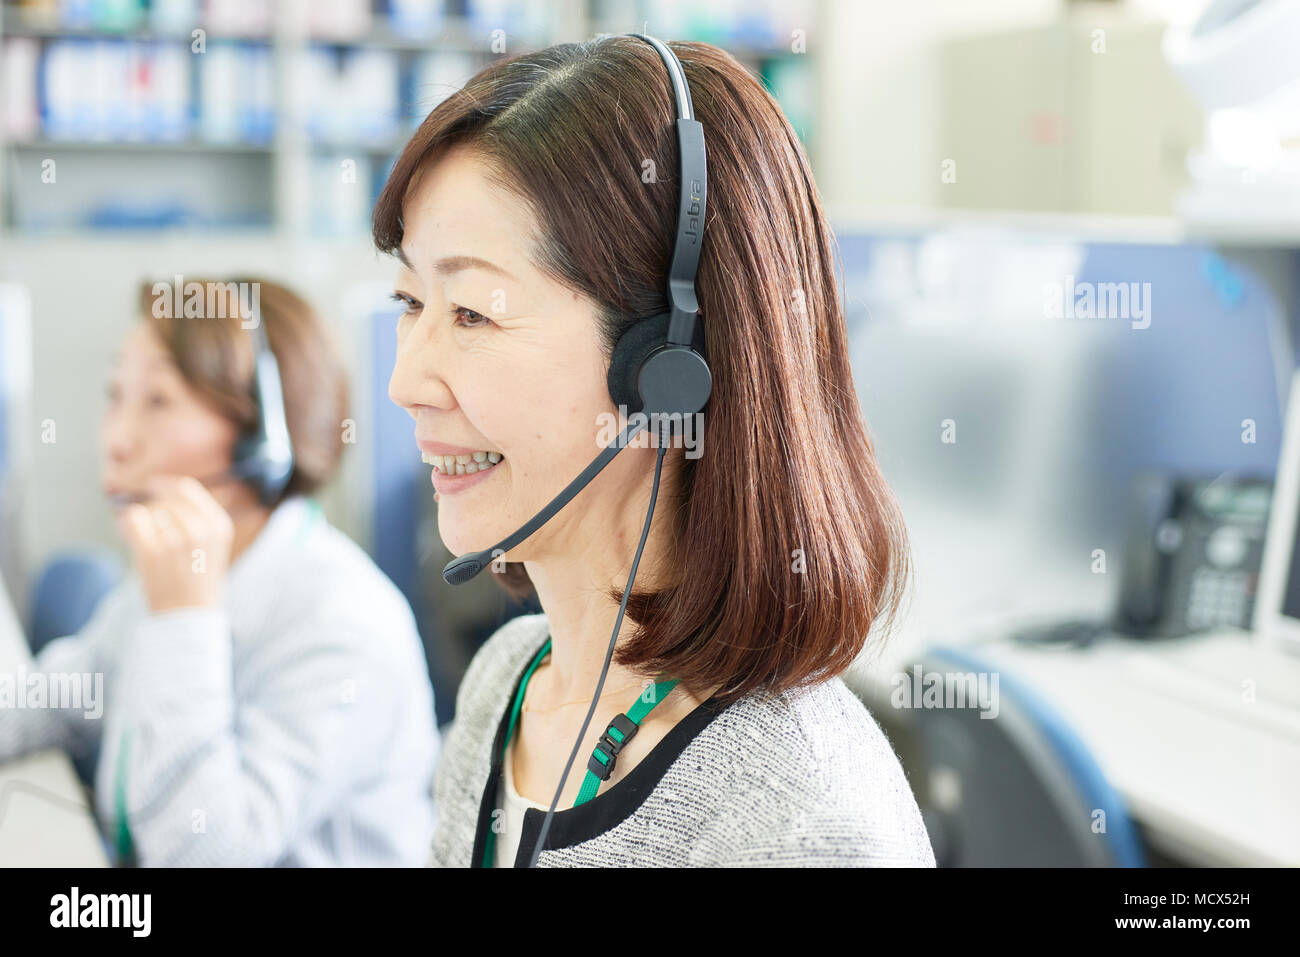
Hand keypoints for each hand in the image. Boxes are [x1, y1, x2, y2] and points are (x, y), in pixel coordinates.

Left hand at [116, 475, 233, 613]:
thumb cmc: (198, 580)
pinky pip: (132, 519)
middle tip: (149, 523)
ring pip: (148, 510)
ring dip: (144, 521)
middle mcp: (200, 529)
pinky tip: (130, 533)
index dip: (166, 486)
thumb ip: (196, 516)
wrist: (188, 616)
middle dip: (153, 507)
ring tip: (147, 539)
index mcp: (218, 525)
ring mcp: (175, 540)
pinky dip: (127, 524)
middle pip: (165, 499)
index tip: (154, 487)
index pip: (186, 489)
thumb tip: (164, 488)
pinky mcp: (151, 552)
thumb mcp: (212, 544)